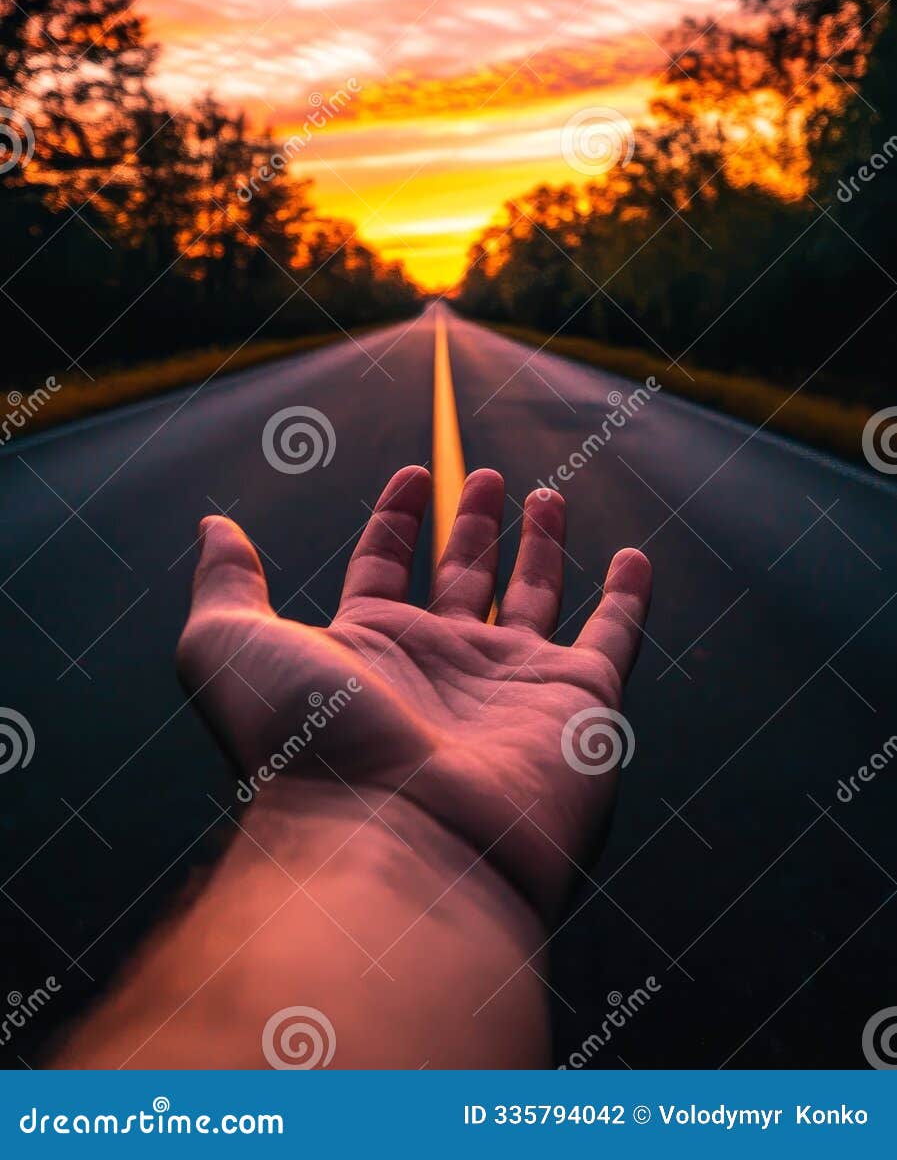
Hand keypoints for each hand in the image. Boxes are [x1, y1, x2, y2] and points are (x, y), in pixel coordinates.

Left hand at [177, 466, 651, 920]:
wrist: (396, 844)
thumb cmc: (308, 750)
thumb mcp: (232, 648)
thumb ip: (225, 585)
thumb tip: (214, 530)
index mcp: (367, 652)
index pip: (383, 569)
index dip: (395, 521)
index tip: (412, 474)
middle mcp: (440, 668)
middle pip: (460, 580)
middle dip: (471, 527)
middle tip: (484, 477)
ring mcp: (511, 687)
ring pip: (532, 600)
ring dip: (541, 548)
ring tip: (547, 495)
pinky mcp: (578, 706)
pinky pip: (612, 640)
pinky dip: (628, 601)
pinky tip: (634, 560)